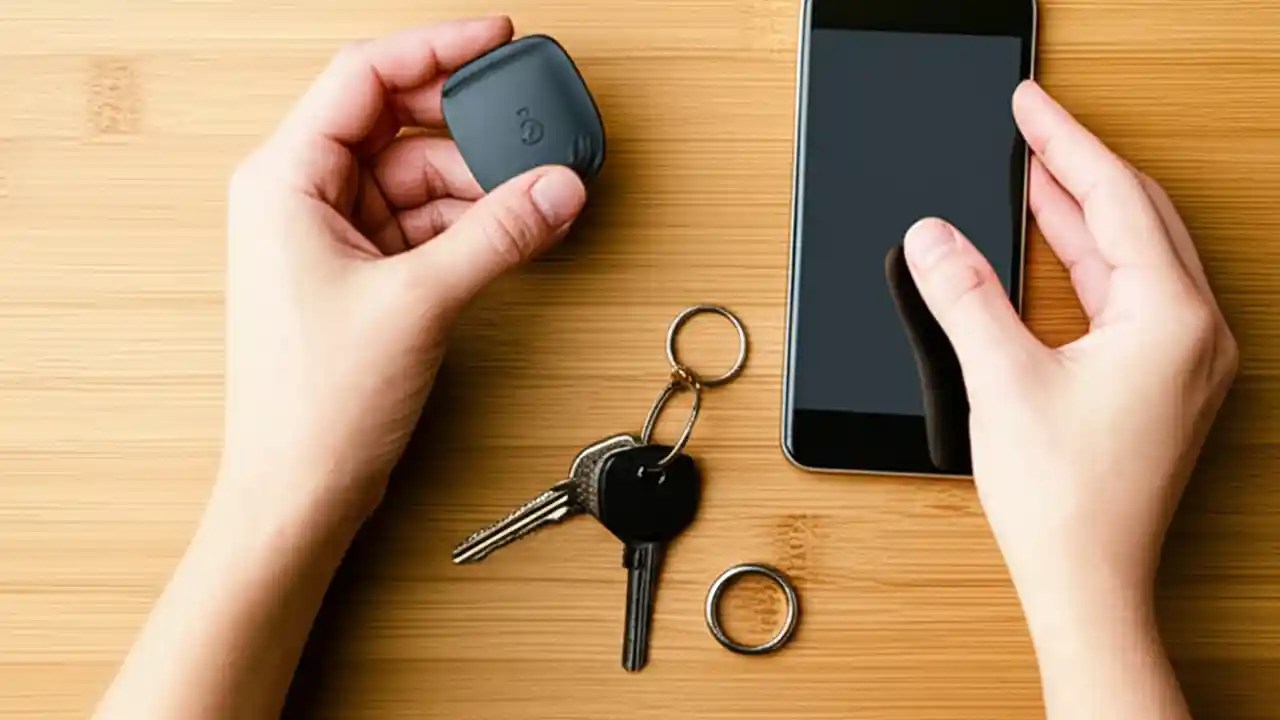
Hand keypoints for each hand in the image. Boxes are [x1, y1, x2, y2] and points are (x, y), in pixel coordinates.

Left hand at [220, 18, 586, 529]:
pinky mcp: (357, 274)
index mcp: (286, 179)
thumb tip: (557, 188)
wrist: (297, 492)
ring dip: (477, 188)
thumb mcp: (419, 302)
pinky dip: (467, 225)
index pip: (365, 76)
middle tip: (533, 139)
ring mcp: (329, 237)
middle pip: (397, 126)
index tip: (496, 39)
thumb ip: (498, 235)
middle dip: (469, 134)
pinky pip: (420, 223)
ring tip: (535, 203)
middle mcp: (301, 197)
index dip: (436, 48)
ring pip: (416, 178)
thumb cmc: (313, 406)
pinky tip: (512, 234)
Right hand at [903, 81, 1235, 713]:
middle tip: (1031, 127)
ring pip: (1138, 254)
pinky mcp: (1165, 382)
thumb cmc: (1065, 501)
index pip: (1115, 198)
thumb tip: (932, 236)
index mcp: (1170, 319)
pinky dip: (1091, 261)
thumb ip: (964, 296)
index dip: (1065, 142)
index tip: (1029, 104)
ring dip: (1084, 212)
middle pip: (1139, 216)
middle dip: (1080, 166)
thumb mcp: (1003, 380)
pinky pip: (1134, 294)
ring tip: (1037, 173)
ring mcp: (1185, 359)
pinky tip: (1056, 247)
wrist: (1092, 585)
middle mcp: (1195, 333)